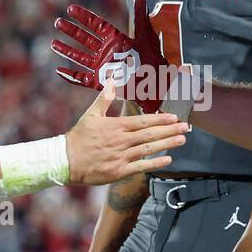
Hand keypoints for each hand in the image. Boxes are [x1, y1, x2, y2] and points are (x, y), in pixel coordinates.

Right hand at [52, 0, 166, 113]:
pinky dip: (70, 76)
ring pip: (80, 57)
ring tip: (53, 43)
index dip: (84, 16)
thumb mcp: (146, 37)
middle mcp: (106, 52)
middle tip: (57, 22)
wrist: (156, 85)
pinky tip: (59, 71)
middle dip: (71, 31)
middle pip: (84, 38)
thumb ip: (141, 17)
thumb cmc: (153, 61)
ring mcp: (103, 67)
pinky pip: (82, 79)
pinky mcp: (101, 82)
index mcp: (116, 39)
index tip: (70, 8)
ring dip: (67, 51)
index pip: (96, 24)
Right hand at [65, 81, 186, 184]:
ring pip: (148, 149)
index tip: (174, 117)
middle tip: (186, 127)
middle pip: (150, 134)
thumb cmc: (79, 137)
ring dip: (167, 144)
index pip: (142, 121)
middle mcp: (121, 141)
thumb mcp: (90, 115)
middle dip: (170, 130)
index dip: (160, 119)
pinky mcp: (119, 171)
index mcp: (115, 126)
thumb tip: (111, 80)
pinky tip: (168, 159)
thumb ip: (104, 98)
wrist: (65, 161)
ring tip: (182, 140)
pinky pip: (141, 167)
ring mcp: (121, 157)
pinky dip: (155, 163)